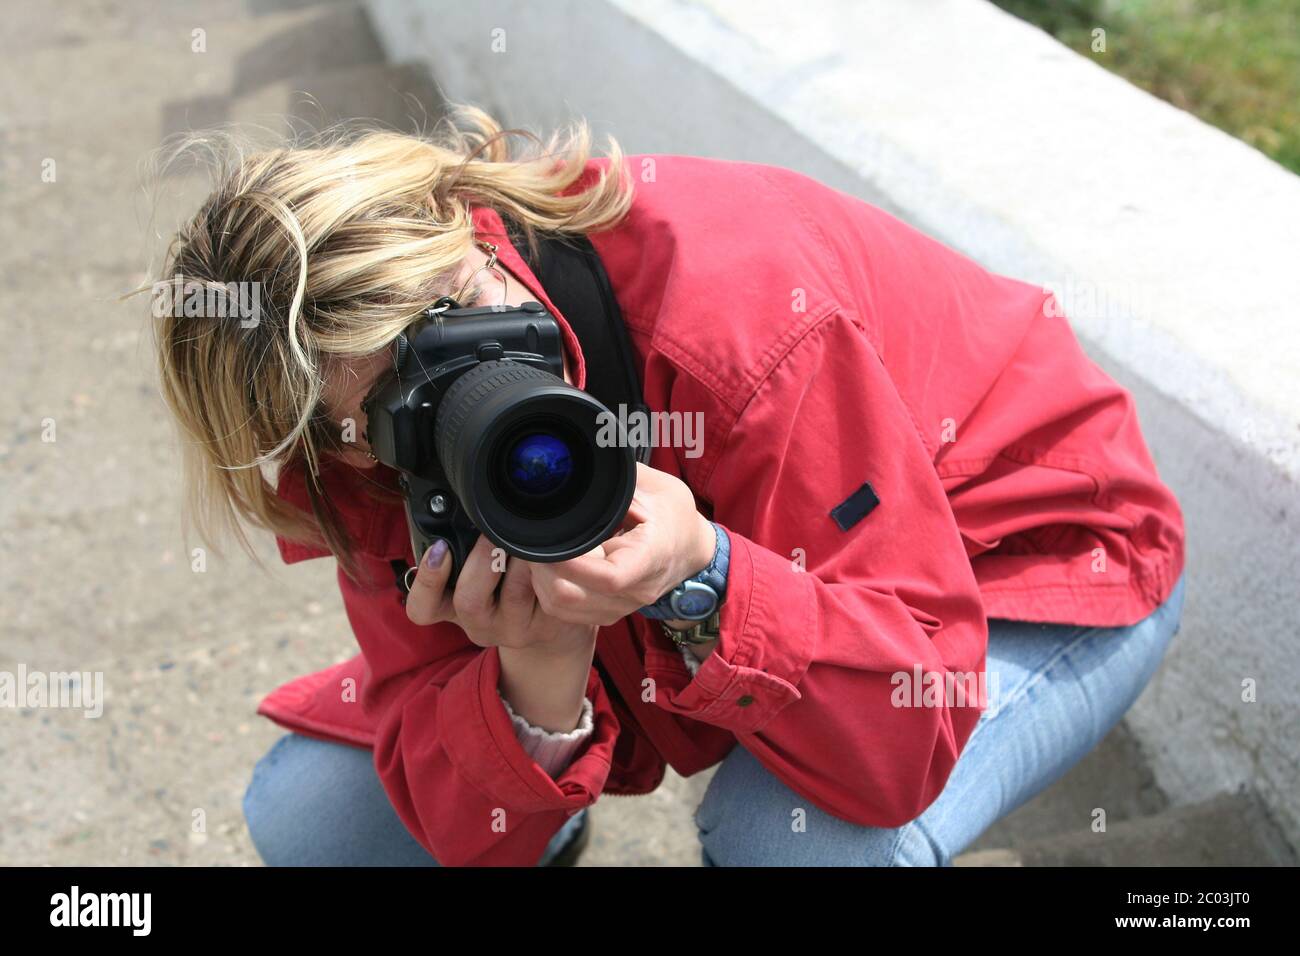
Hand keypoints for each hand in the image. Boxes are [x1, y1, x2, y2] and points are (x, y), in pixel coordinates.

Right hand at [405, 533, 597, 657]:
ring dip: (521, 557)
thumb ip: (462, 545)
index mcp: (451, 607)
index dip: (427, 581)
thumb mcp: (475, 566)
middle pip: (469, 600)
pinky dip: (549, 568)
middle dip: (483, 558)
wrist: (550, 615)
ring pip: (514, 593)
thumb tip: (463, 509)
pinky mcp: (545, 627)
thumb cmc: (503, 579)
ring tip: (527, 536)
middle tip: (494, 532)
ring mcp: (512, 629)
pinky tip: (551, 554)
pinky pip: (547, 595)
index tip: (439, 548)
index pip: (422, 608)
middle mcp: (478, 624)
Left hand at [528, 462, 716, 628]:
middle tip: (534, 540)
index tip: (550, 543)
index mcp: (650, 558)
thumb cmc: (676, 517)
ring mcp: (621, 607)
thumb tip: (586, 461)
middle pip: (572, 596)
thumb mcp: (657, 487)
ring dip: (542, 581)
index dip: (573, 564)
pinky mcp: (609, 613)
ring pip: (563, 608)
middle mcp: (636, 590)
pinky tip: (550, 568)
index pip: (609, 577)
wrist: (694, 550)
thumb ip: (623, 478)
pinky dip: (548, 591)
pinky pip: (566, 613)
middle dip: (543, 568)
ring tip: (540, 552)